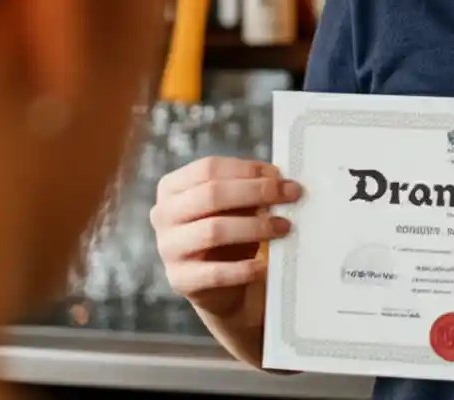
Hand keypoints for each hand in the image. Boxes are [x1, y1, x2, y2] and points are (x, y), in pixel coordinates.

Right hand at [150, 156, 300, 318]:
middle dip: (257, 192)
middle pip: (211, 194)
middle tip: (290, 195)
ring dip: (255, 227)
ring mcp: (169, 248)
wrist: (220, 285)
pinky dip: (245, 268)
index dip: (247, 169)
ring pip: (214, 230)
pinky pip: (216, 273)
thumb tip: (281, 182)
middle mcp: (164, 215)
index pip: (208, 168)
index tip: (279, 175)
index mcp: (172, 187)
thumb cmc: (230, 233)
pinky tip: (266, 265)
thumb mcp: (235, 205)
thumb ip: (250, 189)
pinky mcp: (181, 280)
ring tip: (283, 227)